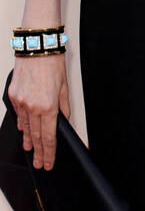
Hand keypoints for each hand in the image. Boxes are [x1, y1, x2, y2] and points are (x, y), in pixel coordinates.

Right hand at [8, 55, 70, 170]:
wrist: (37, 46)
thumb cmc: (52, 63)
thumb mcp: (64, 87)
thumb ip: (63, 108)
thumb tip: (64, 121)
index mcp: (48, 106)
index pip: (48, 137)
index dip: (49, 153)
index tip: (48, 163)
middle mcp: (32, 106)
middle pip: (36, 136)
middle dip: (38, 152)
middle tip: (40, 164)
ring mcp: (20, 101)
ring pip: (25, 127)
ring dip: (29, 140)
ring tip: (31, 150)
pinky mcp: (13, 95)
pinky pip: (18, 114)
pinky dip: (22, 124)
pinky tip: (24, 131)